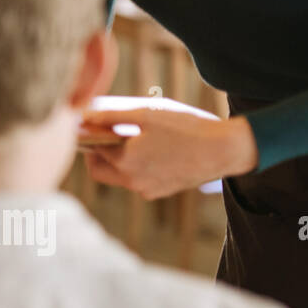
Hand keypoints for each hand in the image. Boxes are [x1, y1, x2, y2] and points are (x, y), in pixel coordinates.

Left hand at [80, 108, 257, 199]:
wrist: (223, 150)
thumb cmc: (185, 128)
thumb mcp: (146, 115)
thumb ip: (111, 116)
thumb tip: (84, 116)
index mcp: (125, 161)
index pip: (92, 150)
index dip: (89, 135)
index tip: (89, 124)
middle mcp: (132, 181)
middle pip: (99, 170)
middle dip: (96, 153)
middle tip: (103, 134)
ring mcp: (146, 190)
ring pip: (118, 176)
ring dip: (116, 160)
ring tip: (128, 138)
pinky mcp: (160, 192)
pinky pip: (136, 181)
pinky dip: (134, 167)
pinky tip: (147, 149)